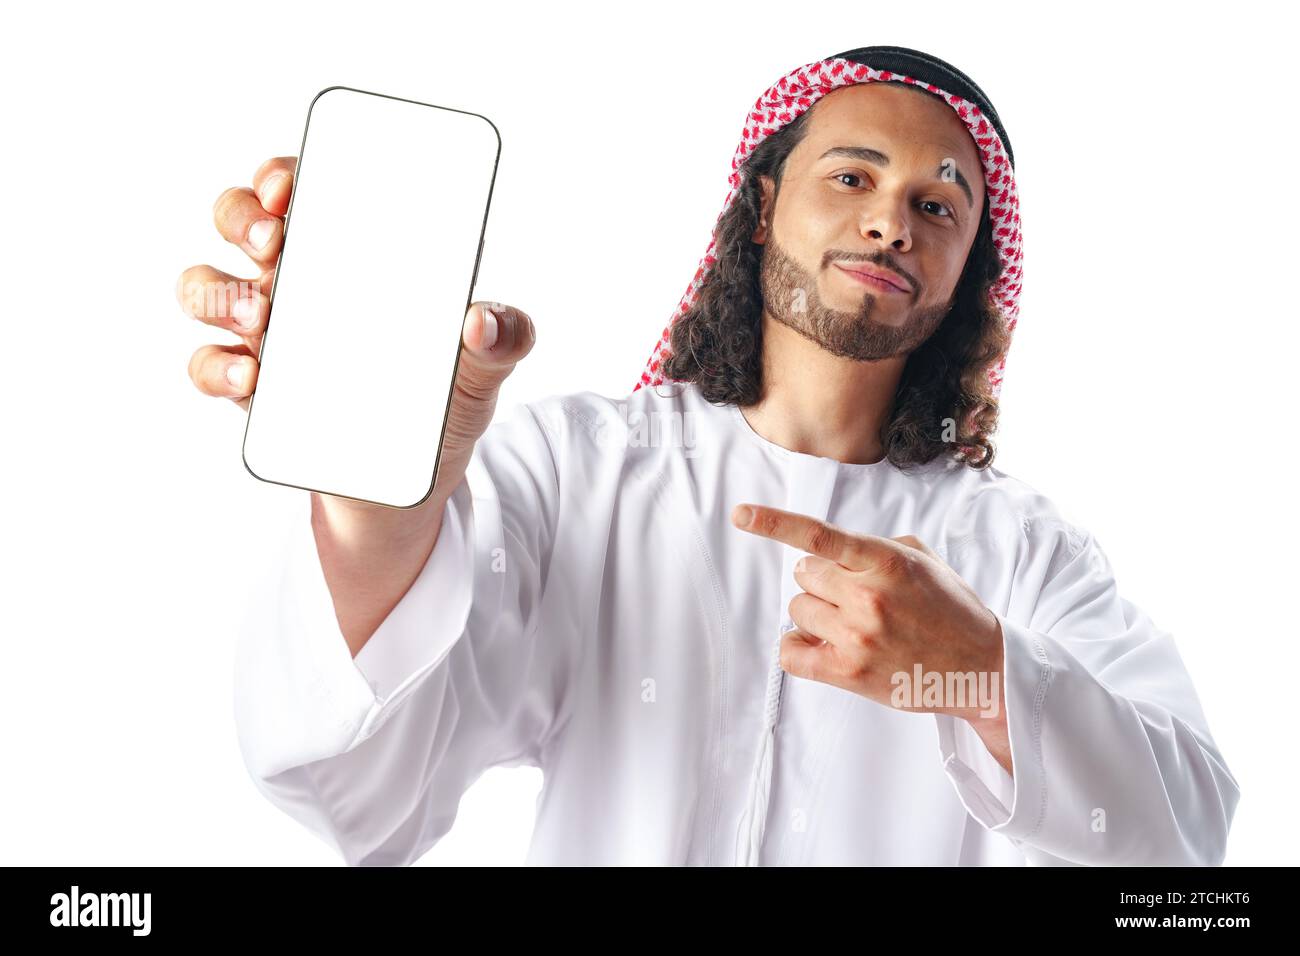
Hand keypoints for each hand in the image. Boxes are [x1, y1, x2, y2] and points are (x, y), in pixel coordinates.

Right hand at [175, 155, 534, 514]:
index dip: (279, 174)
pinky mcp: (252, 388)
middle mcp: (299, 279)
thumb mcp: (486, 365)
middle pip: (237, 219)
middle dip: (240, 218)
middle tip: (275, 244)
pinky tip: (251, 378)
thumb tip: (483, 323)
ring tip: (259, 317)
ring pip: (207, 285)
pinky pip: (208, 366)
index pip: (300, 187)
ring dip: (221, 293)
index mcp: (352, 253)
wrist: (416, 479)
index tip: (286, 188)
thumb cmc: (446, 398)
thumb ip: (505, 338)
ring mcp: (266, 332)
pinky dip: (217, 368)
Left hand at [731, 503, 1006, 725]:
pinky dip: (799, 647)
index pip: (819, 536)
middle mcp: (867, 597)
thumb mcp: (922, 561)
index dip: (774, 523)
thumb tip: (829, 548)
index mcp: (886, 562)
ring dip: (816, 614)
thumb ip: (875, 546)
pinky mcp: (848, 672)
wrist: (980, 667)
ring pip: (797, 610)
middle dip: (822, 581)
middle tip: (853, 597)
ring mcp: (856, 636)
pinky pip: (791, 651)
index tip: (741, 515)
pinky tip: (825, 646)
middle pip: (803, 575)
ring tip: (853, 625)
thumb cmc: (950, 610)